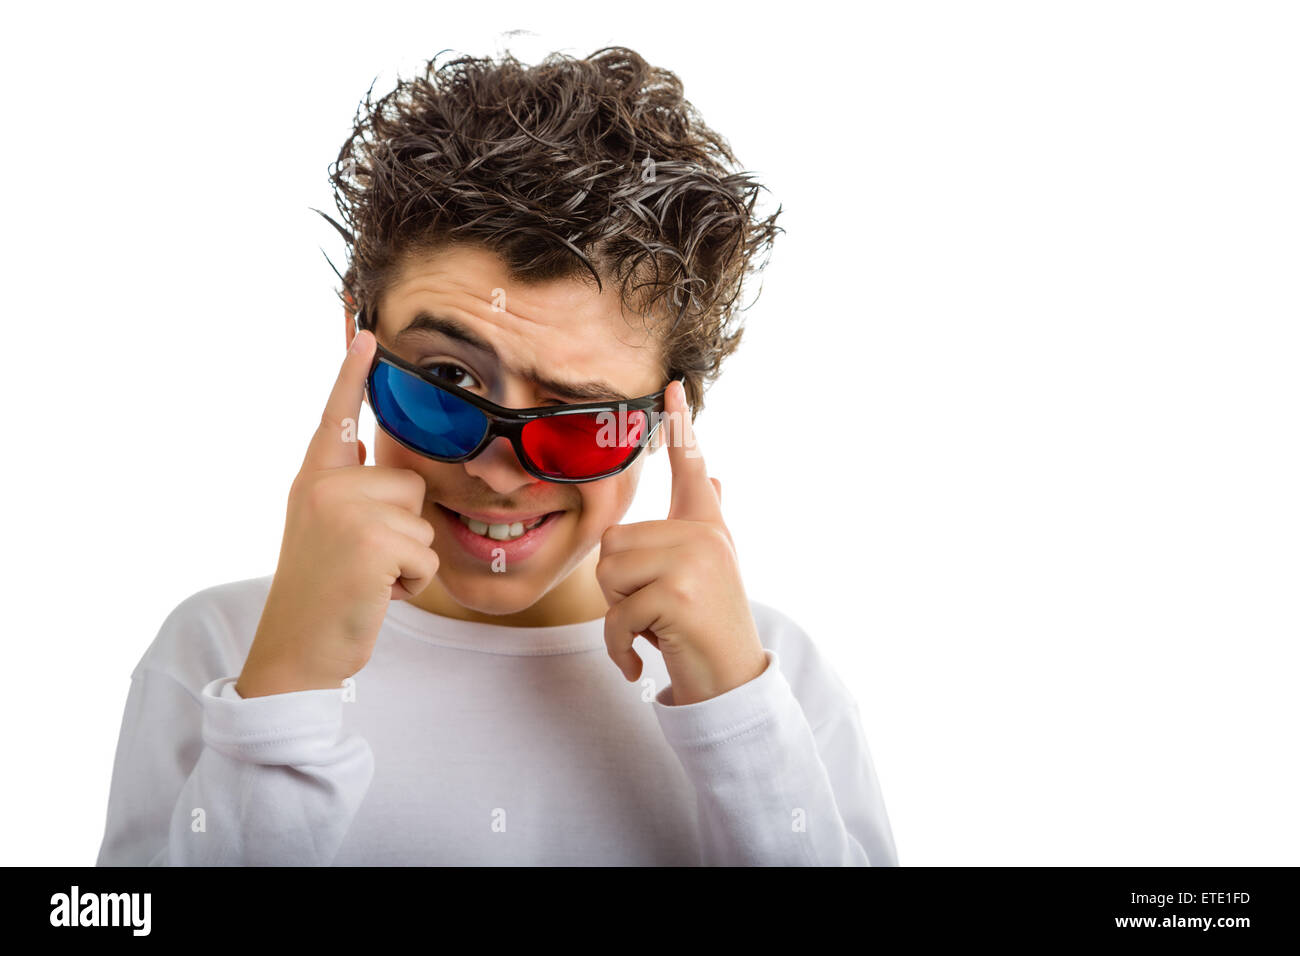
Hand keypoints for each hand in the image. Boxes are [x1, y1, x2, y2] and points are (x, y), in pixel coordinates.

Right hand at [237, 327, 439, 696]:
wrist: (295, 652)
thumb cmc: (323, 595)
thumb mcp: (325, 530)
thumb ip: (349, 492)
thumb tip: (385, 460)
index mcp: (312, 480)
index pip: (335, 418)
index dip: (351, 375)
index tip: (368, 335)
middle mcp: (323, 486)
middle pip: (409, 482)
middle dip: (402, 528)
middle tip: (362, 562)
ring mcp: (346, 511)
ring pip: (421, 520)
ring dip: (408, 559)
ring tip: (367, 579)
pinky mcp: (372, 542)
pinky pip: (426, 554)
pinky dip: (412, 583)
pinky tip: (375, 595)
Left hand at [596, 381, 766, 705]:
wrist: (731, 684)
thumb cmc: (709, 627)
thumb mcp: (709, 570)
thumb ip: (704, 522)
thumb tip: (712, 477)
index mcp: (706, 527)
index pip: (691, 468)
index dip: (680, 426)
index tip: (669, 385)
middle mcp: (705, 535)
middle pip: (614, 540)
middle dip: (619, 587)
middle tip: (654, 611)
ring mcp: (694, 561)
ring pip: (609, 572)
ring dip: (619, 614)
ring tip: (656, 627)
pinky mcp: (678, 594)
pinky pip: (616, 613)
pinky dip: (620, 645)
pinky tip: (644, 658)